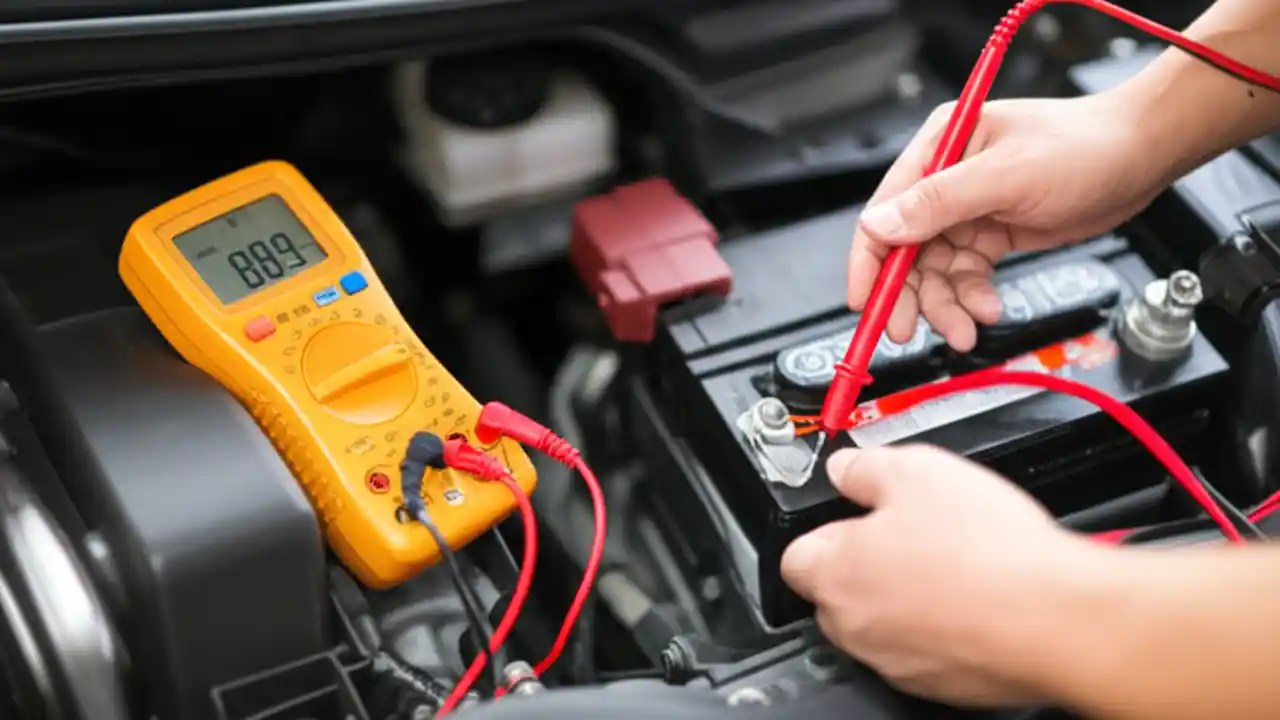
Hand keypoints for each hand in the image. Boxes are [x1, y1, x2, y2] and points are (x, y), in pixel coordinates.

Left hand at [781, 446, 1099, 705]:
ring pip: (882, 622)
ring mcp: (895, 661)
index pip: (796, 555)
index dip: (825, 529)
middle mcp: (855, 627)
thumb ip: (864, 468)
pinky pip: (924, 650)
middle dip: (866, 564)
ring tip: (953, 564)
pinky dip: (942, 627)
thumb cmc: (987, 551)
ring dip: (905, 596)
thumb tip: (844, 468)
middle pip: (837, 593)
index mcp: (835, 573)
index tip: (854, 515)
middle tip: (911, 534)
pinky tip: (976, 598)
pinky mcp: (938, 685)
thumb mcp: (916, 470)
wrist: (1054, 618)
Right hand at [849, 91, 1170, 350]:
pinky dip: (972, 298)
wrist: (1141, 157)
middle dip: (906, 293)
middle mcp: (945, 179)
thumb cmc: (1084, 147)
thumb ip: (939, 202)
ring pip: (935, 271)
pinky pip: (966, 276)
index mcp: (938, 148)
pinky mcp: (990, 233)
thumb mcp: (1007, 176)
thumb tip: (880, 224)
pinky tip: (988, 309)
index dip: (869, 261)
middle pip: (904, 250)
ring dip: (945, 304)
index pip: (884, 211)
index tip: (863, 302)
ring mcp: (967, 209)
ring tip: (964, 329)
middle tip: (906, 331)